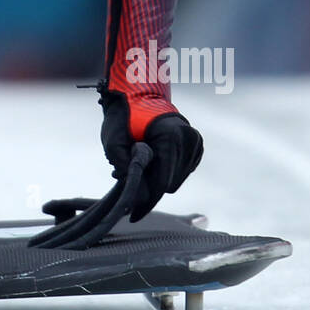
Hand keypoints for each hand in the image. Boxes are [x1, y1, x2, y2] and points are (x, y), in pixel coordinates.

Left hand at [99, 90, 202, 221]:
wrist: (136, 93)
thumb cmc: (122, 116)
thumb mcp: (113, 141)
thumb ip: (124, 166)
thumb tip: (136, 190)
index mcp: (172, 136)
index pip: (163, 182)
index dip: (147, 200)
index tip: (134, 215)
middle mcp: (189, 139)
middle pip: (171, 183)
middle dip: (150, 185)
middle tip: (130, 173)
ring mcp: (195, 142)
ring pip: (177, 180)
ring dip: (158, 177)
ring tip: (141, 160)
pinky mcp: (196, 146)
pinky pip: (181, 171)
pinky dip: (167, 170)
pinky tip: (154, 158)